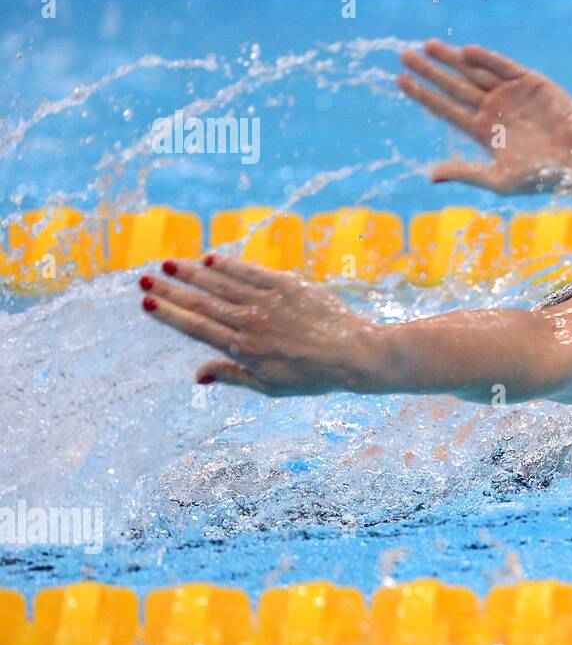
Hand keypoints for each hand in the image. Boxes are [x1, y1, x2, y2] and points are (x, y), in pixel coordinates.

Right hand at [139, 255, 387, 395]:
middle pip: (202, 302)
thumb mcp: (270, 386)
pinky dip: (229, 264)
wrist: (354, 355)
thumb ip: (232, 375)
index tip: (147, 303)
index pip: (197, 328)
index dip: (170, 314)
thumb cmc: (313, 376)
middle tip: (144, 278)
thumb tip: (196, 375)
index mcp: (244, 349)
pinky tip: (209, 258)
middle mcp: (251, 322)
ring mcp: (269, 302)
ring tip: (169, 264)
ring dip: (193, 272)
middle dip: (171, 289)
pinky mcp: (289, 286)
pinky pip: (252, 272)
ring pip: (223, 283)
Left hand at [397, 38, 571, 193]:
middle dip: (430, 70)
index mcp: (484, 132)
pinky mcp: (531, 82)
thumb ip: (465, 172)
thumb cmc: (542, 177)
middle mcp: (494, 109)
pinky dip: (485, 58)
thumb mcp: (498, 179)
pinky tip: (463, 51)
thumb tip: (430, 175)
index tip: (400, 80)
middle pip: (454, 86)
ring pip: (475, 72)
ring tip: (426, 45)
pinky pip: (503, 66)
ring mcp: (512, 94)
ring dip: (452, 59)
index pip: (446, 109)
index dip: (423, 95)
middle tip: (404, 55)